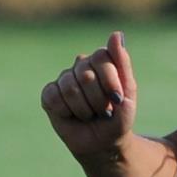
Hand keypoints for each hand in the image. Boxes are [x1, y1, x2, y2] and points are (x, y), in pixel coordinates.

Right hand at [40, 30, 137, 158]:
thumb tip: (116, 33)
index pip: (101, 56)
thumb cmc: (118, 117)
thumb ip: (122, 62)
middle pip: (86, 75)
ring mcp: (64, 79)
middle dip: (98, 100)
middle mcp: (80, 66)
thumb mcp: (128, 92)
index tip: (118, 99)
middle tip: (104, 111)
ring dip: (84, 109)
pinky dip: (67, 112)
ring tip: (90, 115)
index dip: (110, 81)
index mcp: (101, 61)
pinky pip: (55, 98)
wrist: (104, 143)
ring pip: (70, 88)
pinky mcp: (49, 94)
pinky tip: (73, 116)